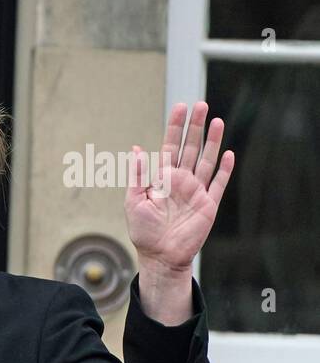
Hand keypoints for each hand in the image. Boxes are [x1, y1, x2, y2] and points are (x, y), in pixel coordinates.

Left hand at [125, 101, 234, 272]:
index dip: (176, 127)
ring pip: (206, 160)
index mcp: (162, 178)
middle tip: (201, 105)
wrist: (160, 256)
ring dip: (212, 141)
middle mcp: (181, 181)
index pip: (170, 146)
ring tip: (216, 121)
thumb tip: (137, 149)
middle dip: (195, 127)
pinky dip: (224, 169)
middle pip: (190, 148)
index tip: (180, 107)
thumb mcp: (133, 202)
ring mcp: (196, 191)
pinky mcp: (208, 204)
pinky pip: (218, 184)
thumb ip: (137, 176)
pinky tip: (228, 153)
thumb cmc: (144, 231)